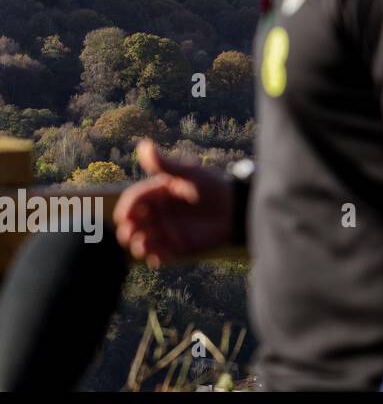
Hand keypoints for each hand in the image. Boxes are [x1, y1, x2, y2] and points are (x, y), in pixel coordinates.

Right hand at [113, 139, 234, 266]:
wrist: (237, 210)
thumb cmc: (215, 187)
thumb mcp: (191, 174)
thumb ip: (166, 165)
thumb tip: (144, 145)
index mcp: (158, 193)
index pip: (133, 200)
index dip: (126, 207)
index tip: (125, 215)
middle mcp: (158, 213)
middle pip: (132, 223)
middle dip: (127, 229)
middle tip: (131, 233)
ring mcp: (166, 230)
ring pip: (141, 241)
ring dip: (139, 245)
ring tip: (146, 246)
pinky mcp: (177, 247)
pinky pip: (159, 256)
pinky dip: (155, 258)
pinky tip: (160, 257)